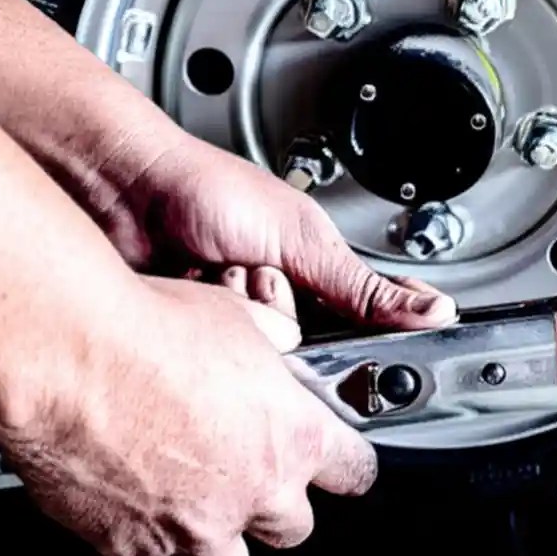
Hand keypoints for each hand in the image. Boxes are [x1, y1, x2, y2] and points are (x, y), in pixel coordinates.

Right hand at [0, 274, 373, 555]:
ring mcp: (195, 527)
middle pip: (293, 528)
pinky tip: (144, 525)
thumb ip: (269, 343)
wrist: (67, 354)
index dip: (346, 466)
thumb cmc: (145, 329)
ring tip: (199, 509)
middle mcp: (253, 490)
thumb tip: (278, 338)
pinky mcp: (133, 547)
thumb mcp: (235, 314)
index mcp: (295, 436)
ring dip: (219, 543)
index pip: (354, 472)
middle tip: (254, 478)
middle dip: (277, 507)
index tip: (339, 464)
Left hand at [98, 126, 455, 328]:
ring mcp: (244, 325)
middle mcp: (286, 304)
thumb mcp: (302, 238)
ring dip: (243, 319)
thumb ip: (365, 288)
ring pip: (271, 363)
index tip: (391, 351)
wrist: (124, 194)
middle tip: (264, 278)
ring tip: (219, 273)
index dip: (381, 337)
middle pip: (318, 352)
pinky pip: (224, 364)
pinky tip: (194, 294)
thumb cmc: (207, 191)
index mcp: (322, 274)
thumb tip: (432, 311)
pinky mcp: (204, 344)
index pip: (374, 321)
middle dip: (287, 318)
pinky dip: (208, 330)